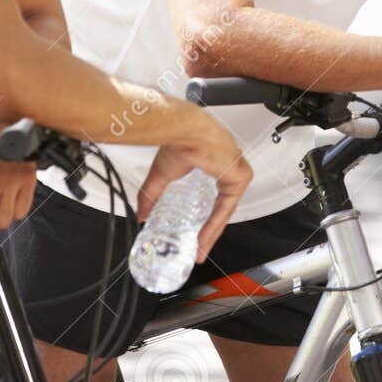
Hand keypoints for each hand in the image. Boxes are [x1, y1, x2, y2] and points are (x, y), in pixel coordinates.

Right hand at [136, 121, 249, 263]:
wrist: (185, 130)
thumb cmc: (178, 142)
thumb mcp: (162, 175)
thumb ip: (152, 196)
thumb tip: (141, 215)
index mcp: (215, 166)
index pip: (213, 200)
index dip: (204, 222)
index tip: (195, 240)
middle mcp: (228, 170)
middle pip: (221, 209)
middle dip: (209, 233)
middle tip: (197, 251)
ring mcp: (236, 174)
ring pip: (224, 211)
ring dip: (212, 232)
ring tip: (199, 250)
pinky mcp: (240, 177)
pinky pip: (227, 207)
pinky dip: (215, 224)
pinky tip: (204, 238)